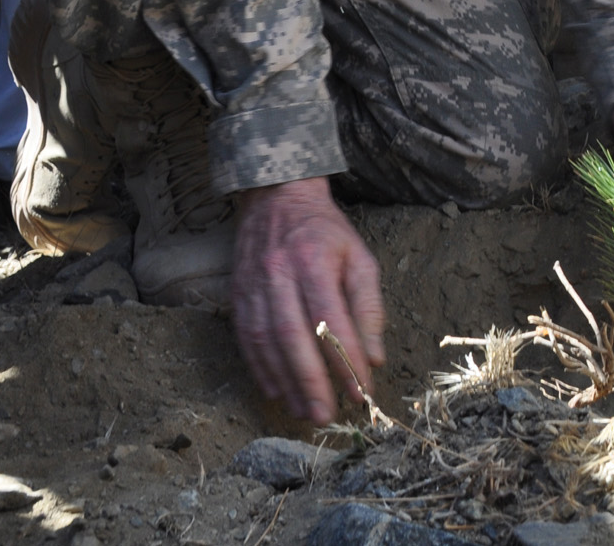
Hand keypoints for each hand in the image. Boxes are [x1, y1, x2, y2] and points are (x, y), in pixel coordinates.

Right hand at [233, 178, 385, 423]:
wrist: (276, 197)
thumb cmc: (325, 232)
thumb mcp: (359, 257)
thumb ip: (368, 307)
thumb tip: (375, 358)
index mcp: (314, 260)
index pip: (331, 318)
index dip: (345, 359)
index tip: (361, 390)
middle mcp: (279, 273)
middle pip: (293, 335)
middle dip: (310, 381)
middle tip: (326, 416)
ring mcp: (253, 285)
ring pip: (266, 341)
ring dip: (285, 382)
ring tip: (305, 411)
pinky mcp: (238, 295)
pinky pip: (246, 339)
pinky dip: (260, 369)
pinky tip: (277, 392)